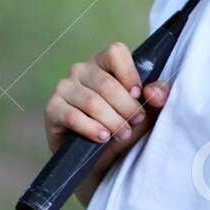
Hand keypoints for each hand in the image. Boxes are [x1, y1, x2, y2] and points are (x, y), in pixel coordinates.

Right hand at [44, 41, 169, 166]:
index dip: (130, 74)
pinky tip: (102, 137)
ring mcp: (64, 88)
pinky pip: (73, 116)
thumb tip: (154, 93)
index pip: (115, 52)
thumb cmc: (122, 124)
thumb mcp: (147, 109)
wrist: (99, 157)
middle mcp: (81, 70)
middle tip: (134, 122)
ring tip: (122, 134)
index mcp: (103, 62)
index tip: (137, 95)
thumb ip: (157, 95)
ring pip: (92, 102)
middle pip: (106, 83)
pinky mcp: (52, 109)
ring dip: (112, 121)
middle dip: (126, 107)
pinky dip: (91, 128)